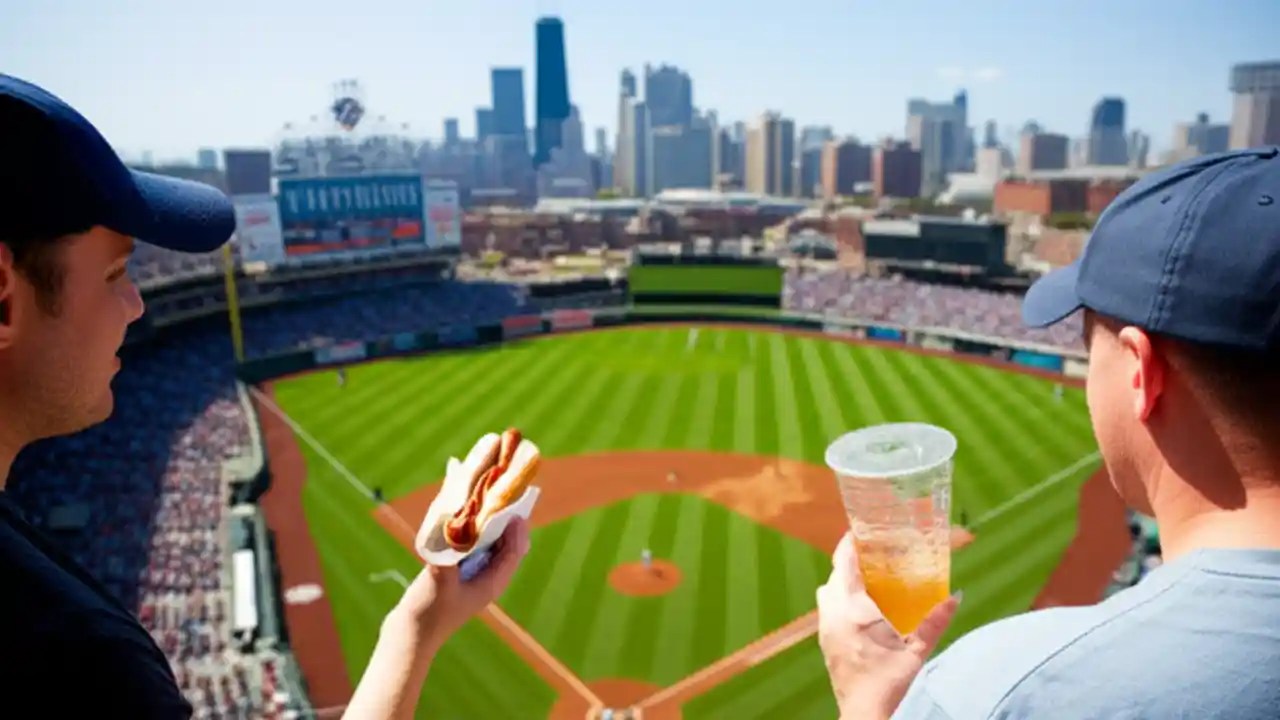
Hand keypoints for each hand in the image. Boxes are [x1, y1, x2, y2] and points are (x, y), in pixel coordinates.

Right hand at [392, 516, 530, 646]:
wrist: (410, 636)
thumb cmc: (428, 609)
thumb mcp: (439, 577)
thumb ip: (450, 552)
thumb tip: (457, 526)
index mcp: (493, 583)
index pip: (514, 550)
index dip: (516, 527)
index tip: (512, 504)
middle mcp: (489, 580)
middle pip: (507, 546)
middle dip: (506, 523)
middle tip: (501, 496)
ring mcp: (475, 579)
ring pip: (491, 547)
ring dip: (489, 527)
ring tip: (484, 503)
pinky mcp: (461, 578)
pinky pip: (475, 551)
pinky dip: (474, 535)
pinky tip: (463, 521)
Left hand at [816, 532, 959, 719]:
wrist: (865, 715)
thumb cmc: (889, 683)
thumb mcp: (917, 651)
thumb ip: (935, 621)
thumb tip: (956, 595)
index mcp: (852, 609)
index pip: (843, 563)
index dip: (850, 543)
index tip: (861, 531)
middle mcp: (833, 615)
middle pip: (834, 576)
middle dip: (849, 562)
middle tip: (873, 555)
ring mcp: (825, 629)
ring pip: (827, 593)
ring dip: (842, 582)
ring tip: (868, 580)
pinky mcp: (825, 643)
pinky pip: (828, 610)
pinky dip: (840, 601)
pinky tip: (861, 610)